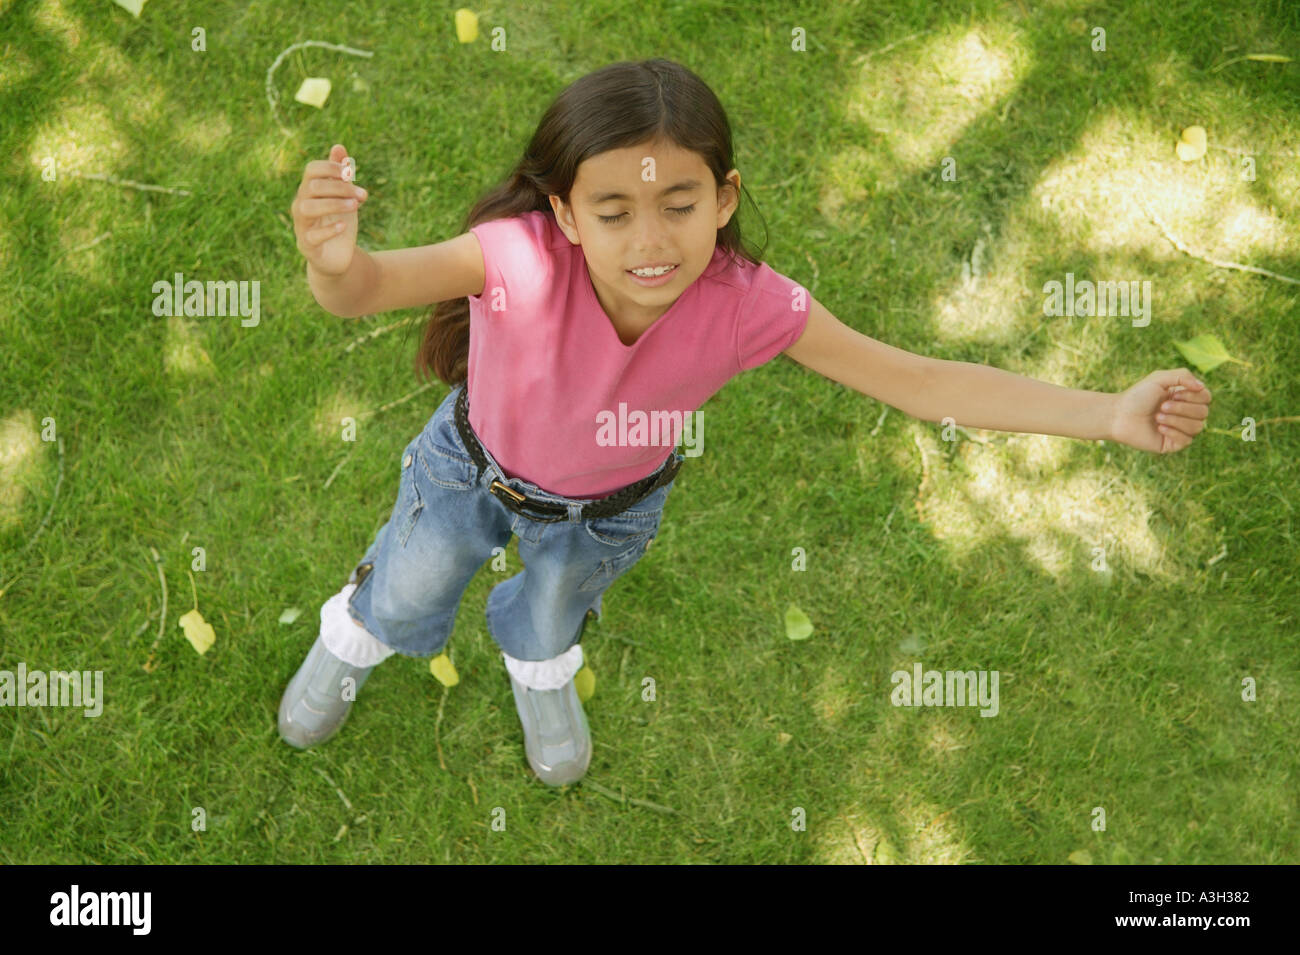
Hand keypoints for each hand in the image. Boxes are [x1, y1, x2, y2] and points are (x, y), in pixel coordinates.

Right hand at [291, 143, 368, 276]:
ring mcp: (302, 225)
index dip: (330, 167)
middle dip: (340, 187)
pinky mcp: (307, 246)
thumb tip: (339, 146)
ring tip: (355, 206)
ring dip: (333, 204)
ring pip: (307, 208)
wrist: (337, 257)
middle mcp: (301, 205)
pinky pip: (312, 236)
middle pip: (312, 187)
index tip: (351, 174)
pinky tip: (344, 226)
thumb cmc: (337, 222)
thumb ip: (341, 175)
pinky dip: (328, 230)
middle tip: (363, 195)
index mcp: (309, 191)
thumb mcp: (344, 197)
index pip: (311, 170)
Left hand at [1108, 368, 1211, 453]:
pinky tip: (1159, 428)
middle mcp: (1185, 413)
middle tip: (1161, 406)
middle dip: (1182, 408)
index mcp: (1184, 397)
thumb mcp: (1159, 378)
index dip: (1194, 396)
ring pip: (1198, 427)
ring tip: (1157, 417)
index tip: (1174, 394)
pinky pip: (1187, 440)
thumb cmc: (1136, 396)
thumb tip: (1201, 387)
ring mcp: (1180, 429)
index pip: (1206, 397)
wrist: (1118, 416)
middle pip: (1203, 412)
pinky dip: (1173, 432)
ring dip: (1176, 420)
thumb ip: (1183, 376)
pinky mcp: (1173, 444)